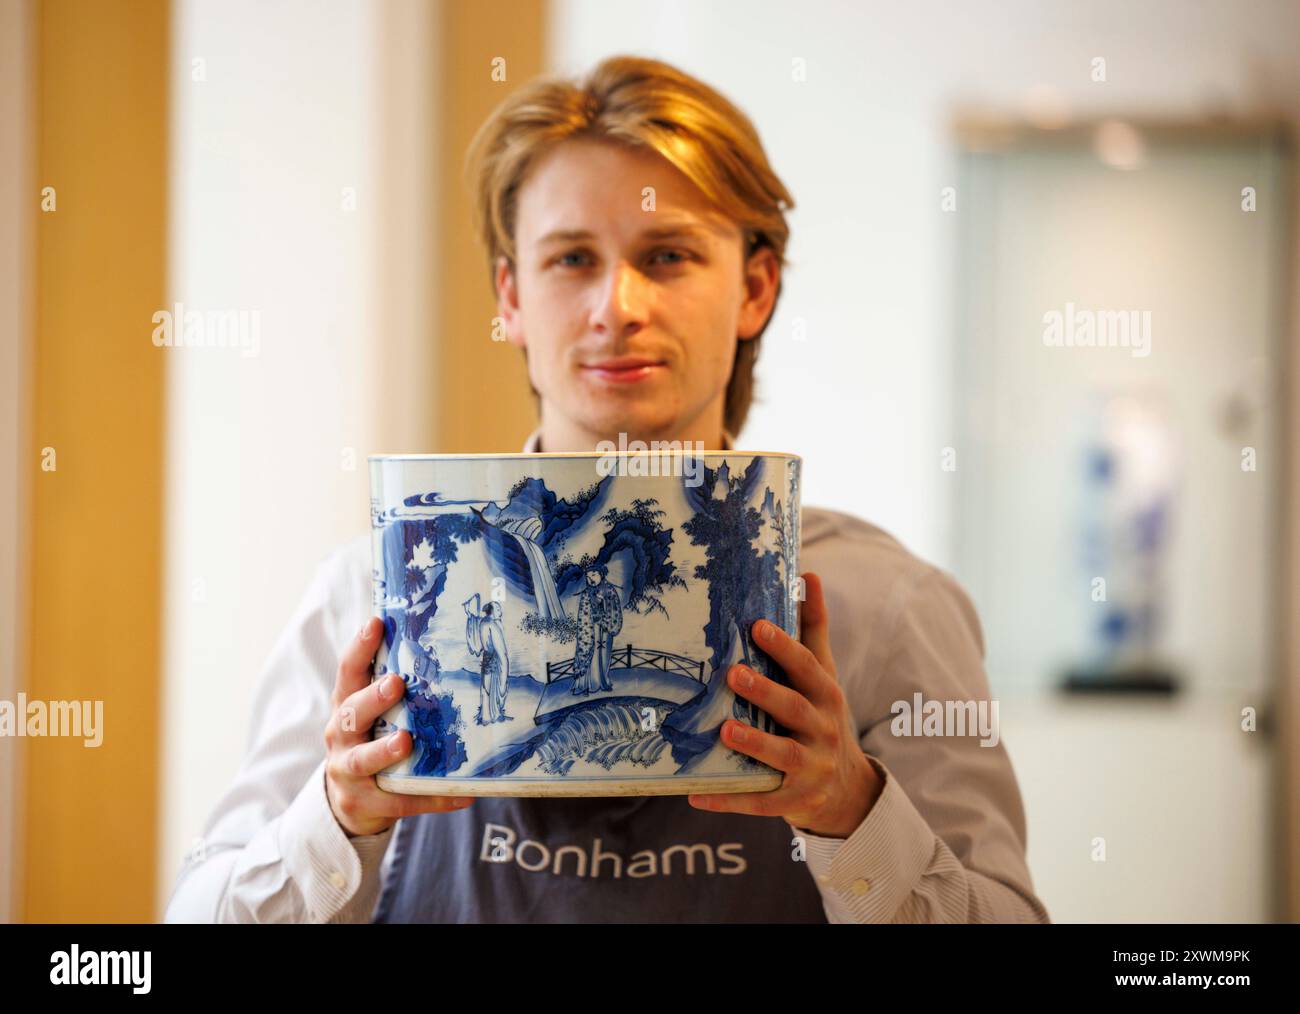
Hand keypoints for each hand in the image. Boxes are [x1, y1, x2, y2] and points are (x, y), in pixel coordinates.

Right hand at [324, 617, 472, 836]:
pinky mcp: (364, 803)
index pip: (348, 673)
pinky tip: (463, 795)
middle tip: (395, 683)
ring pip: (362, 760)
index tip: (377, 623)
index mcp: (346, 706)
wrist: (350, 802)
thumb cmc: (370, 741)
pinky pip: (399, 801)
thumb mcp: (373, 714)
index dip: (359, 648)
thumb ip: (391, 687)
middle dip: (371, 699)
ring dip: (384, 750)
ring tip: (405, 741)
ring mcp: (348, 772)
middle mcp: (340, 736)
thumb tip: (439, 643)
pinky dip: (431, 798)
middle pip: (349, 714)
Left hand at [687, 572, 882, 837]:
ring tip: (725, 731)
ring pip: (783, 756)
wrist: (847, 789)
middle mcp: (822, 730)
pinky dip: (729, 799)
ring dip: (755, 743)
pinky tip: (696, 795)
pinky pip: (760, 801)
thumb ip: (813, 628)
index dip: (783, 647)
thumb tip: (809, 574)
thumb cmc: (822, 716)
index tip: (757, 625)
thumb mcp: (823, 674)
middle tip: (733, 674)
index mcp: (826, 695)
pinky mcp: (795, 801)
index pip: (806, 668)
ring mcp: (811, 768)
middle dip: (766, 692)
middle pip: (794, 709)